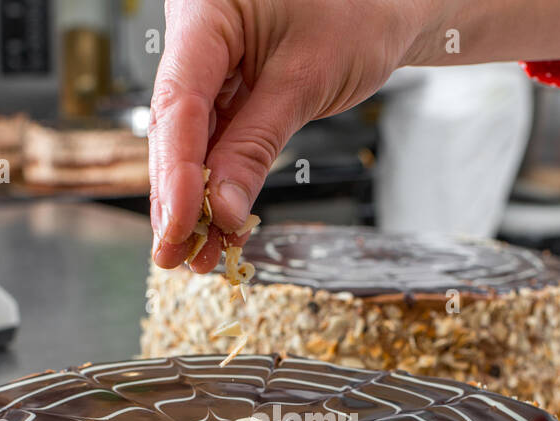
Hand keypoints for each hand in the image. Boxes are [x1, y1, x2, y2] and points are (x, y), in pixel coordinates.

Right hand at [148, 0, 559, 271]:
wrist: (386, 0)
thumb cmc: (356, 12)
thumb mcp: (308, 79)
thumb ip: (257, 144)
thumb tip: (223, 210)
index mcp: (205, 12)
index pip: (178, 101)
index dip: (176, 172)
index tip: (179, 225)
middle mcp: (195, 34)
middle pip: (173, 126)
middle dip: (177, 196)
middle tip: (175, 255)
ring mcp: (206, 61)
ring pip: (189, 140)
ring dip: (194, 200)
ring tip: (197, 256)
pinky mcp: (224, 85)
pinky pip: (214, 138)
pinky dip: (218, 183)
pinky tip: (216, 226)